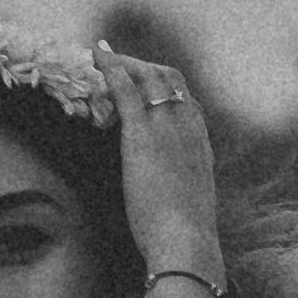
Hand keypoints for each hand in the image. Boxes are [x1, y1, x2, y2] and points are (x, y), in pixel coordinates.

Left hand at [98, 47, 227, 290]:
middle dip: (144, 68)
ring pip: (149, 77)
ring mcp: (167, 126)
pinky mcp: (142, 133)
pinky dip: (111, 67)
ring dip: (126, 63)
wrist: (186, 241)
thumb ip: (180, 192)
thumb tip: (170, 199)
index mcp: (200, 145)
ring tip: (102, 58)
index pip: (187, 102)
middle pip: (170, 79)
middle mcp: (188, 127)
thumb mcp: (188, 206)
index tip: (146, 86)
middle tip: (119, 66)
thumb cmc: (185, 237)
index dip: (165, 88)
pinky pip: (126, 89)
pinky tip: (96, 56)